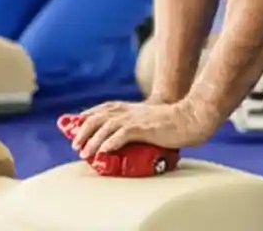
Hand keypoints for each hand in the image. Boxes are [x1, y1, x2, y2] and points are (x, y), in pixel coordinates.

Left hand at [68, 99, 217, 158]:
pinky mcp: (142, 128)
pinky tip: (103, 152)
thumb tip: (123, 139)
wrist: (187, 118)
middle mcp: (126, 111)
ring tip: (85, 154)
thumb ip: (133, 124)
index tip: (74, 128)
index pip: (99, 109)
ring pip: (104, 127)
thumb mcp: (146, 118)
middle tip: (76, 146)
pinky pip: (120, 135)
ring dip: (92, 141)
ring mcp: (133, 119)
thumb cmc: (169, 121)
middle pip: (96, 118)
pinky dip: (109, 143)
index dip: (85, 118)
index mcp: (126, 107)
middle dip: (82, 131)